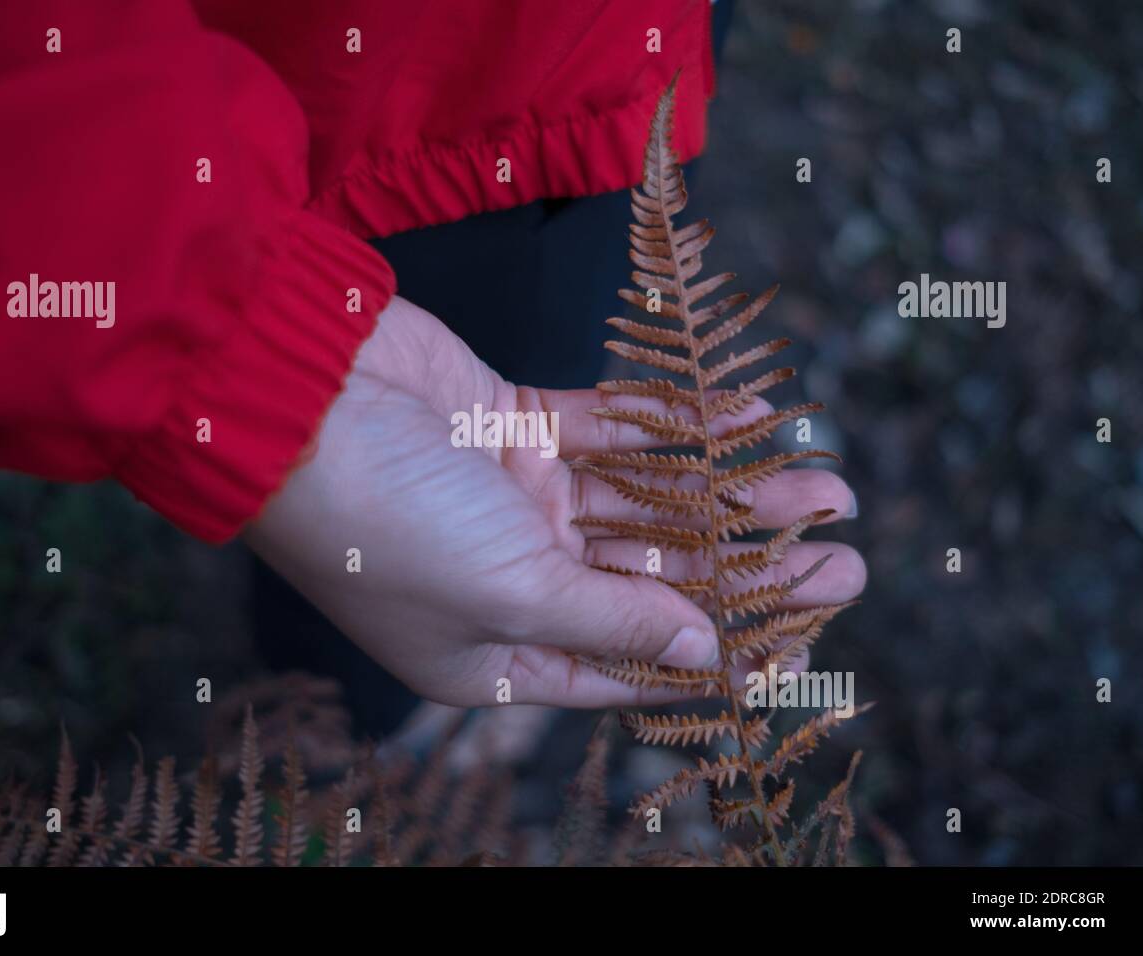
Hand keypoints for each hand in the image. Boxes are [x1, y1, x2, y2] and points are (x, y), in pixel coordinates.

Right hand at [244, 296, 865, 706]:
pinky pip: (619, 428)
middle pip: (658, 582)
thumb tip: (702, 651)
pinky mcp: (518, 423)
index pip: (632, 666)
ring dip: (733, 496)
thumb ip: (615, 619)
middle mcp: (514, 579)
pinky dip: (683, 425)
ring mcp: (517, 498)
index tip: (803, 639)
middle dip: (751, 572)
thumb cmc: (389, 524)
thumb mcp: (512, 593)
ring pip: (651, 503)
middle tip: (846, 562)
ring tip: (829, 488)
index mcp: (500, 653)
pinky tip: (755, 418)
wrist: (296, 399)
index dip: (721, 655)